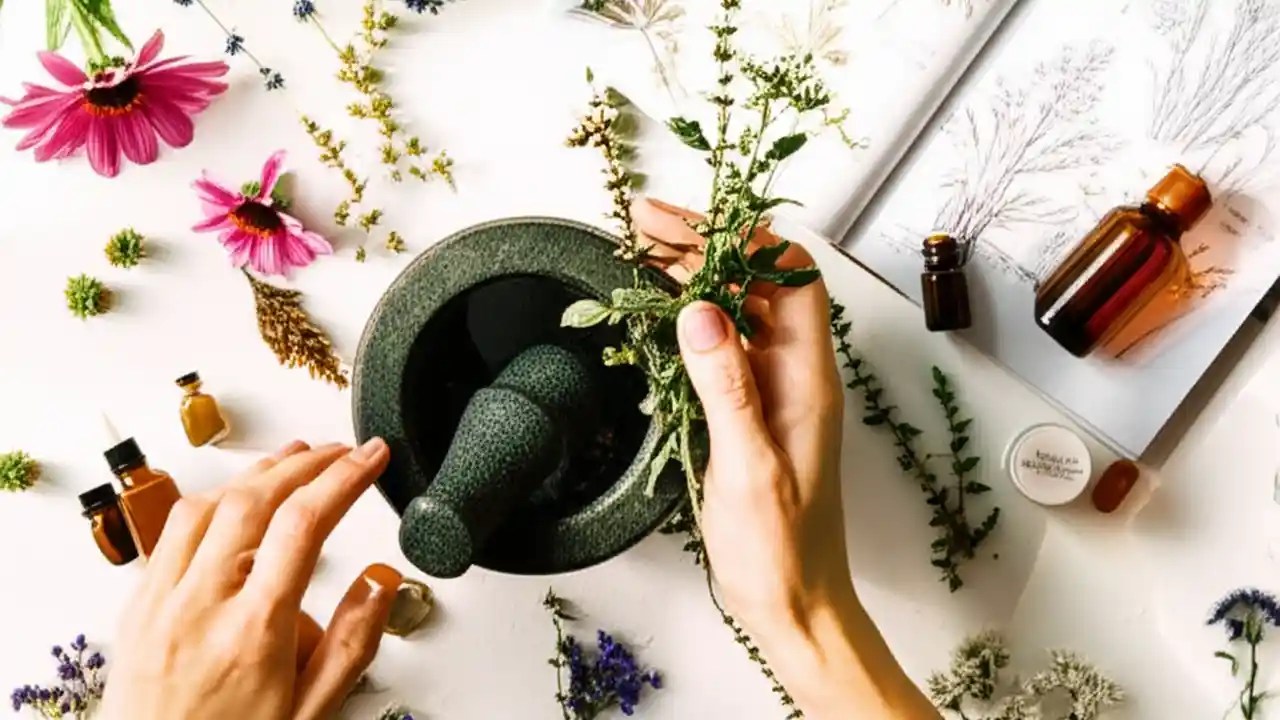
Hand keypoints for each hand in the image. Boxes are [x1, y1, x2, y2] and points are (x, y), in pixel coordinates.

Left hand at [99, 439, 398, 719]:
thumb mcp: (312, 715)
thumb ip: (352, 645)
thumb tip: (381, 581)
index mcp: (253, 634)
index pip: (304, 525)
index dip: (345, 478)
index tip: (372, 456)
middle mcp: (199, 608)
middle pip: (254, 500)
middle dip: (306, 464)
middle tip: (342, 453)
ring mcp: (159, 605)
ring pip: (204, 507)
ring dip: (255, 475)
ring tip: (294, 462)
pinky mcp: (135, 611)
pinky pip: (169, 535)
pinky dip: (210, 504)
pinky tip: (234, 504)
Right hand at [634, 199, 937, 718]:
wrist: (795, 605)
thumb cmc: (782, 551)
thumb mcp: (749, 467)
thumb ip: (726, 387)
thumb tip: (701, 309)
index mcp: (808, 379)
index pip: (791, 278)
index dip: (743, 240)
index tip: (684, 225)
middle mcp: (795, 376)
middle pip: (758, 284)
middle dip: (706, 246)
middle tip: (645, 227)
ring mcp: (771, 393)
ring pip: (737, 313)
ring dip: (695, 279)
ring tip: (642, 256)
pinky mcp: (748, 415)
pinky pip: (722, 350)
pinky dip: (689, 323)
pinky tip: (657, 316)